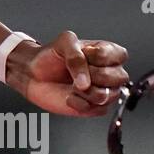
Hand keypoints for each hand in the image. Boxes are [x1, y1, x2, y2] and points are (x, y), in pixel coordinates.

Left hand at [7, 31, 128, 116]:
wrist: (33, 74)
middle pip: (118, 77)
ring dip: (84, 91)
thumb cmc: (49, 56)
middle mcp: (109, 72)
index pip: (120, 56)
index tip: (84, 53)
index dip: (101, 57)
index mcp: (107, 53)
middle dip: (93, 75)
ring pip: (107, 96)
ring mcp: (103, 91)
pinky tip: (68, 96)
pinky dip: (78, 103)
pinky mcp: (94, 108)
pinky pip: (96, 109)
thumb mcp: (62, 44)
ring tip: (72, 85)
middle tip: (76, 72)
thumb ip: (76, 56)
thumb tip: (86, 81)